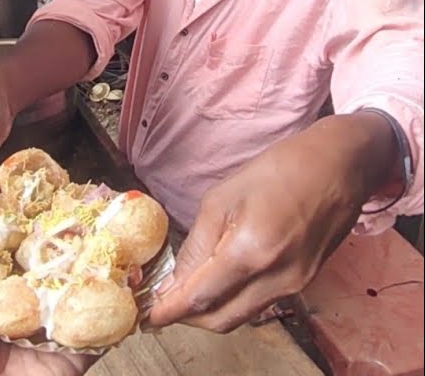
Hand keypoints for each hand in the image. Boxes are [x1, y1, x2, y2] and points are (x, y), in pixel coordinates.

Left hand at [148, 114, 396, 331]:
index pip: (202, 297)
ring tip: (183, 296)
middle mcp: (277, 279)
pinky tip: (216, 285)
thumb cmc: (278, 171)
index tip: (147, 316)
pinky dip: (233, 301)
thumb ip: (197, 245)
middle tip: (161, 306)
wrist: (338, 166)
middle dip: (187, 318)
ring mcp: (295, 285)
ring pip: (242, 316)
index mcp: (252, 253)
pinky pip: (260, 303)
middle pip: (222, 319)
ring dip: (209, 312)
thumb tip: (173, 281)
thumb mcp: (222, 199)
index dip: (170, 311)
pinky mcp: (304, 282)